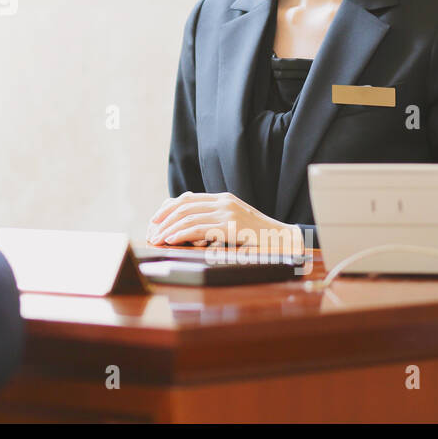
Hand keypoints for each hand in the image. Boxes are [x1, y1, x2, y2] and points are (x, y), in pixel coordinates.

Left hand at [146, 191, 302, 251]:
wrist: (286, 240)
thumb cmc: (259, 237)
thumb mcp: (234, 225)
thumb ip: (214, 222)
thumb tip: (188, 231)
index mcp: (223, 198)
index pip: (187, 198)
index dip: (167, 209)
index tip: (155, 221)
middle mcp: (223, 201)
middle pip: (183, 205)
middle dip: (163, 219)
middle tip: (151, 231)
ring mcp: (227, 212)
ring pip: (188, 216)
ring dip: (168, 229)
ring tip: (157, 238)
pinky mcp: (230, 226)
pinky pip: (198, 227)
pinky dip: (181, 233)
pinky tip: (172, 240)